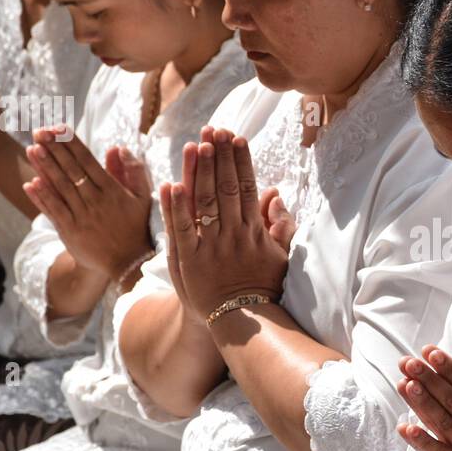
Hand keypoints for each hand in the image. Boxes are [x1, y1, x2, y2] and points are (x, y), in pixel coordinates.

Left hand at [24, 126, 153, 280]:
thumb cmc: (135, 226)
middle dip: (54, 149)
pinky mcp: (70, 231)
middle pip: (71, 170)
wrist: (128, 263)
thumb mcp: (142, 197)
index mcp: (112, 191)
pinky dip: (41, 197)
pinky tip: (31, 183)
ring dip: (45, 167)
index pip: (88, 161)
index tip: (59, 128)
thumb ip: (133, 170)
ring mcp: (81, 216)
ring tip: (32, 149)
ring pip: (60, 187)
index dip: (72, 144)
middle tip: (39, 132)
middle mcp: (95, 201)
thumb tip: (118, 148)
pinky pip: (53, 210)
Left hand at [160, 126, 288, 321]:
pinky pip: (180, 231)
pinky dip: (175, 208)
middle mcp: (232, 235)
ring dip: (199, 172)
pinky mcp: (189, 262)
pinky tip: (171, 184)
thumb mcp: (279, 256)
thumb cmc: (262, 288)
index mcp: (253, 232)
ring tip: (195, 144)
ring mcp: (210, 247)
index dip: (241, 161)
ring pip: (204, 203)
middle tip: (214, 129)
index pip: (248, 188)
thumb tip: (276, 195)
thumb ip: (279, 226)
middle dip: (220, 157)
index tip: (236, 137)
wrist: (242, 321)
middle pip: (226, 188)